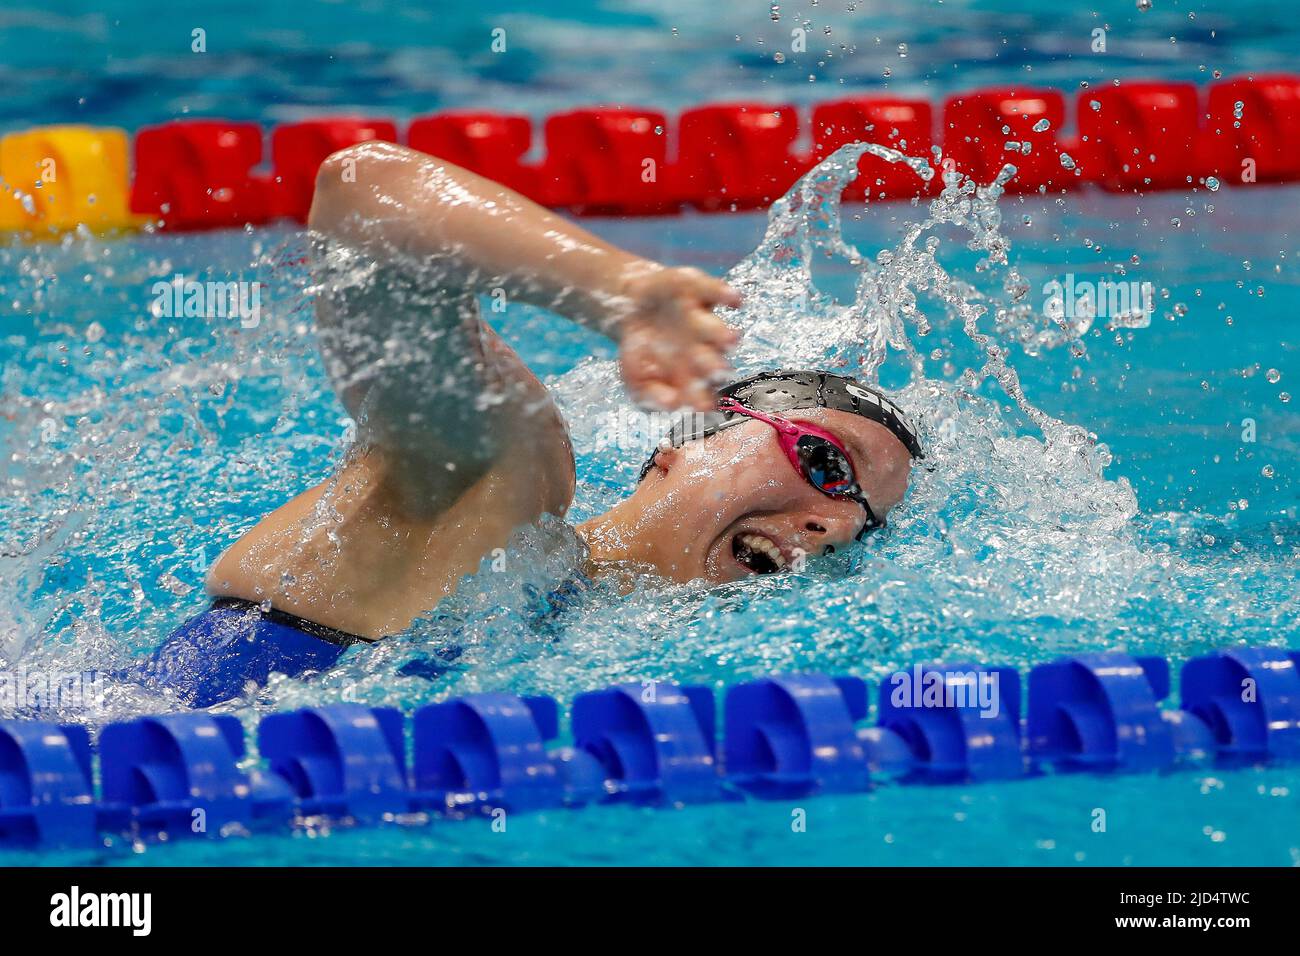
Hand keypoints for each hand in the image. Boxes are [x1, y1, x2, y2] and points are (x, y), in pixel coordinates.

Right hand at [615, 266, 741, 410]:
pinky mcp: (699, 291)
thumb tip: (672, 405)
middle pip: (713, 361)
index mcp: (692, 377)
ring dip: (722, 334)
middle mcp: (704, 351)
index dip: (701, 398)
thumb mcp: (635, 380)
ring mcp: (702, 321)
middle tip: (718, 373)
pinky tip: (735, 300)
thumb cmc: (640, 351)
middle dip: (715, 367)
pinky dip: (724, 293)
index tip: (702, 407)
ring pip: (715, 329)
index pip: (701, 392)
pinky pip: (714, 291)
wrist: (629, 307)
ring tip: (730, 340)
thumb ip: (650, 397)